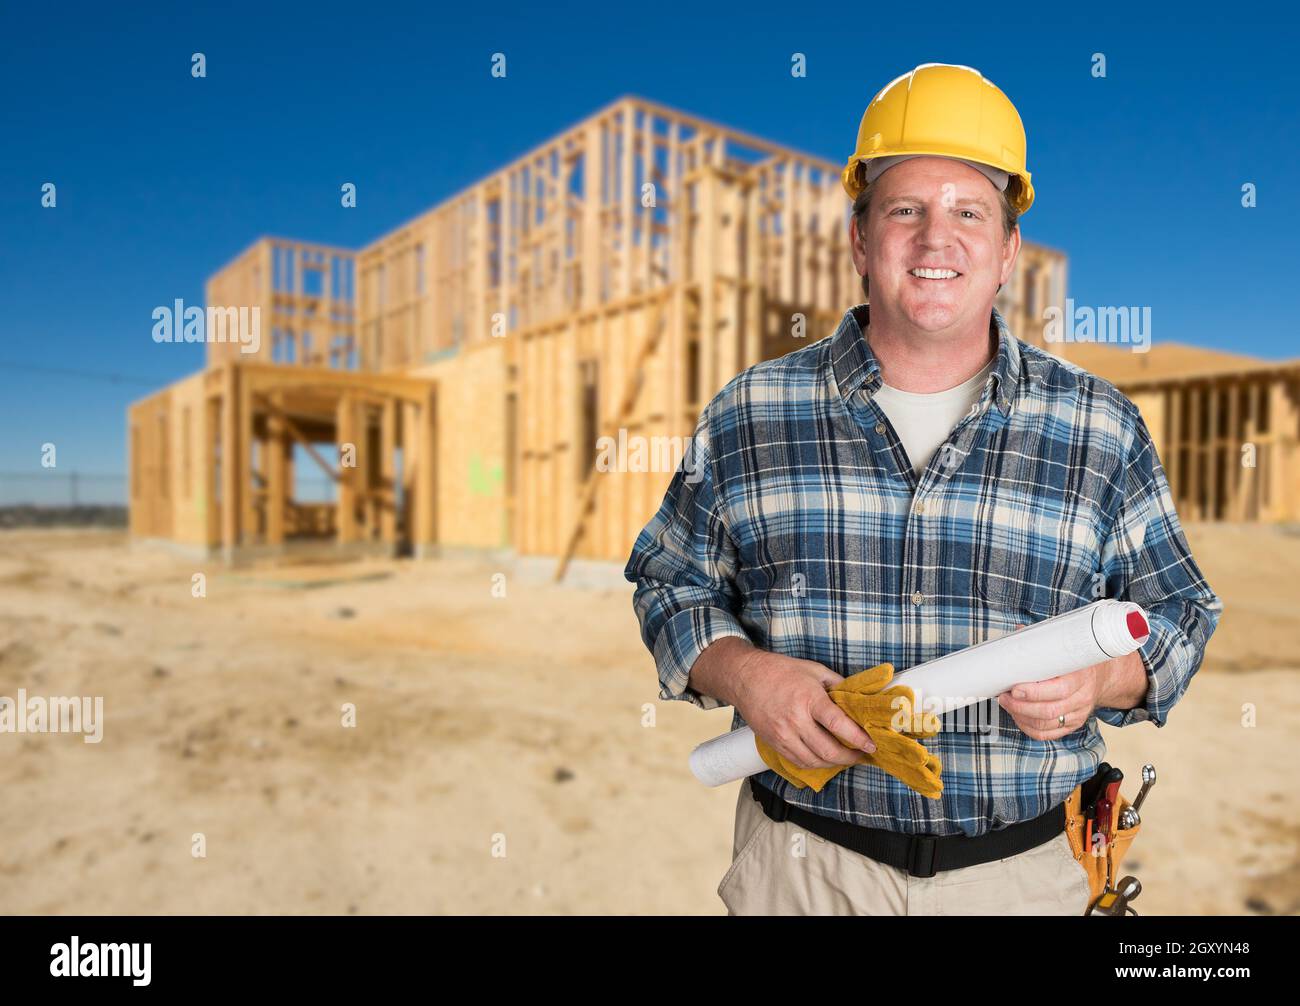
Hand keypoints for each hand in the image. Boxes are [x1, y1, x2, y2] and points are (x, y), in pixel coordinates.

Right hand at [733, 649, 876, 770]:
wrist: (745, 677)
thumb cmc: (780, 671)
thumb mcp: (814, 670)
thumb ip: (837, 685)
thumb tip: (857, 699)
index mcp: (809, 699)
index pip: (838, 725)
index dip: (858, 738)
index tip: (871, 745)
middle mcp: (795, 720)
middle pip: (828, 750)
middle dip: (849, 757)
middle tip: (860, 755)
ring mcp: (782, 734)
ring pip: (813, 761)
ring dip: (833, 763)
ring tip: (845, 758)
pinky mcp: (773, 743)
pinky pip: (798, 762)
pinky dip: (814, 763)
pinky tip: (824, 758)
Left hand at [996, 623, 1142, 739]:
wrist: (1102, 676)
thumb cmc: (1078, 661)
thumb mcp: (1066, 648)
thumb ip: (1041, 641)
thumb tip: (1018, 633)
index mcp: (1081, 676)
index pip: (1059, 689)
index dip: (1034, 692)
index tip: (1015, 688)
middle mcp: (1082, 697)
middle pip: (1049, 710)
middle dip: (1020, 706)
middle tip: (1004, 697)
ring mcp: (1078, 713)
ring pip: (1046, 724)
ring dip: (1021, 716)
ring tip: (1008, 705)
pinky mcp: (1072, 724)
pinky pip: (1048, 734)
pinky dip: (1029, 728)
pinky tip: (1018, 717)